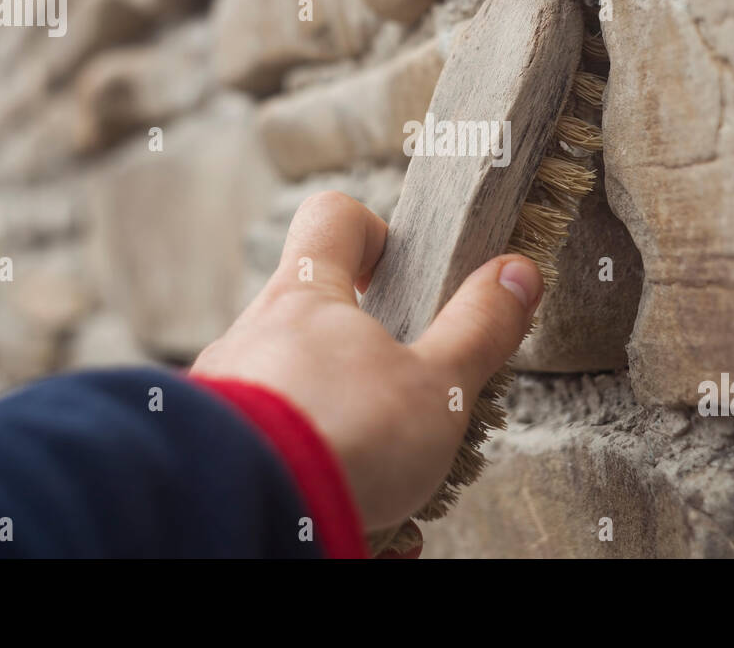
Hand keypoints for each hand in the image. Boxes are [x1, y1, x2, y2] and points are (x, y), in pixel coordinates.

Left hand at [191, 191, 542, 534]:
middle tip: (406, 396)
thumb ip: (479, 329)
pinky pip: (273, 442)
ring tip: (381, 472)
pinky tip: (346, 506)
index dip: (377, 232)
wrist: (247, 515)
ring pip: (294, 384)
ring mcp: (227, 389)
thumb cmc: (341, 440)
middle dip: (365, 355)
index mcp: (305, 296)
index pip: (334, 218)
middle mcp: (254, 332)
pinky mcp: (216, 446)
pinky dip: (313, 467)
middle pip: (314, 312)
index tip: (404, 273)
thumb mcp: (438, 387)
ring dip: (340, 418)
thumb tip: (517, 275)